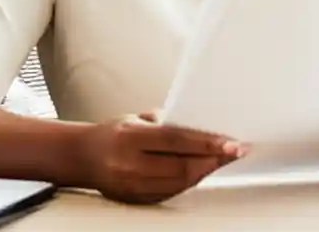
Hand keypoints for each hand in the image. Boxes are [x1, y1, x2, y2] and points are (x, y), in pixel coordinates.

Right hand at [76, 110, 245, 204]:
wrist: (84, 157)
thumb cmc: (113, 134)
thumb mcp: (136, 118)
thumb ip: (167, 122)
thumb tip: (202, 126)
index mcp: (128, 138)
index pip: (176, 141)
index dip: (207, 143)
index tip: (230, 143)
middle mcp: (129, 165)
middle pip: (182, 166)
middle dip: (213, 159)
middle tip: (235, 151)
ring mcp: (132, 187)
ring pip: (179, 183)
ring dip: (206, 171)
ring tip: (223, 160)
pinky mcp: (136, 200)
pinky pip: (171, 192)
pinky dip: (190, 181)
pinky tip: (202, 171)